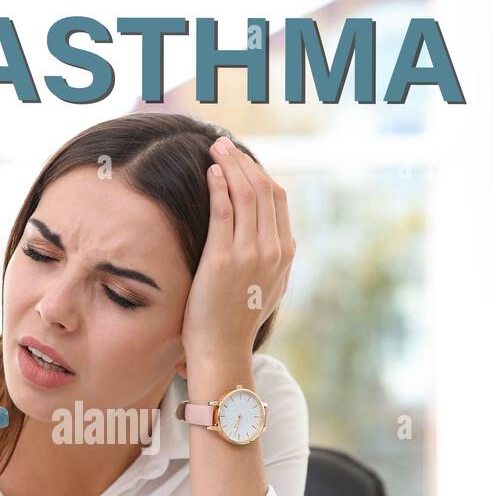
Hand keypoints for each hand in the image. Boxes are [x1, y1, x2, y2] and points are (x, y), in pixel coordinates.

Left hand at [182, 135, 295, 366]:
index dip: (259, 172)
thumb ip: (275, 263)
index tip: (241, 159)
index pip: (278, 199)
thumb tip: (283, 240)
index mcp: (285, 255)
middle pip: (263, 189)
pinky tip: (209, 172)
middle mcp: (273, 251)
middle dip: (243, 161)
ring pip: (245, 194)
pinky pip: (223, 211)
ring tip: (214, 149)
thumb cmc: (237, 322)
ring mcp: (250, 254)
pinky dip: (218, 186)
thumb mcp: (268, 291)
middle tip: (223, 144)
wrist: (223, 350)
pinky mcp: (223, 259)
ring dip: (229, 166)